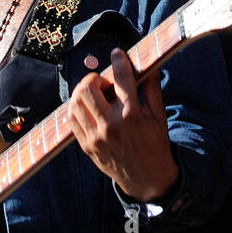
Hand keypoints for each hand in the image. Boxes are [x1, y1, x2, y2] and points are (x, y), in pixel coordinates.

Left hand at [68, 48, 178, 202]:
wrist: (147, 178)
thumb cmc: (155, 144)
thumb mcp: (159, 116)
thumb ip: (152, 88)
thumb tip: (146, 65)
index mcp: (133, 115)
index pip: (121, 78)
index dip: (118, 61)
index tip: (117, 54)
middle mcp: (112, 125)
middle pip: (88, 89)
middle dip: (93, 78)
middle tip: (102, 82)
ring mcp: (96, 137)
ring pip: (75, 103)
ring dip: (82, 93)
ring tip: (94, 95)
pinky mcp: (86, 146)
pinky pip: (71, 120)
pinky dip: (76, 108)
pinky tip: (88, 108)